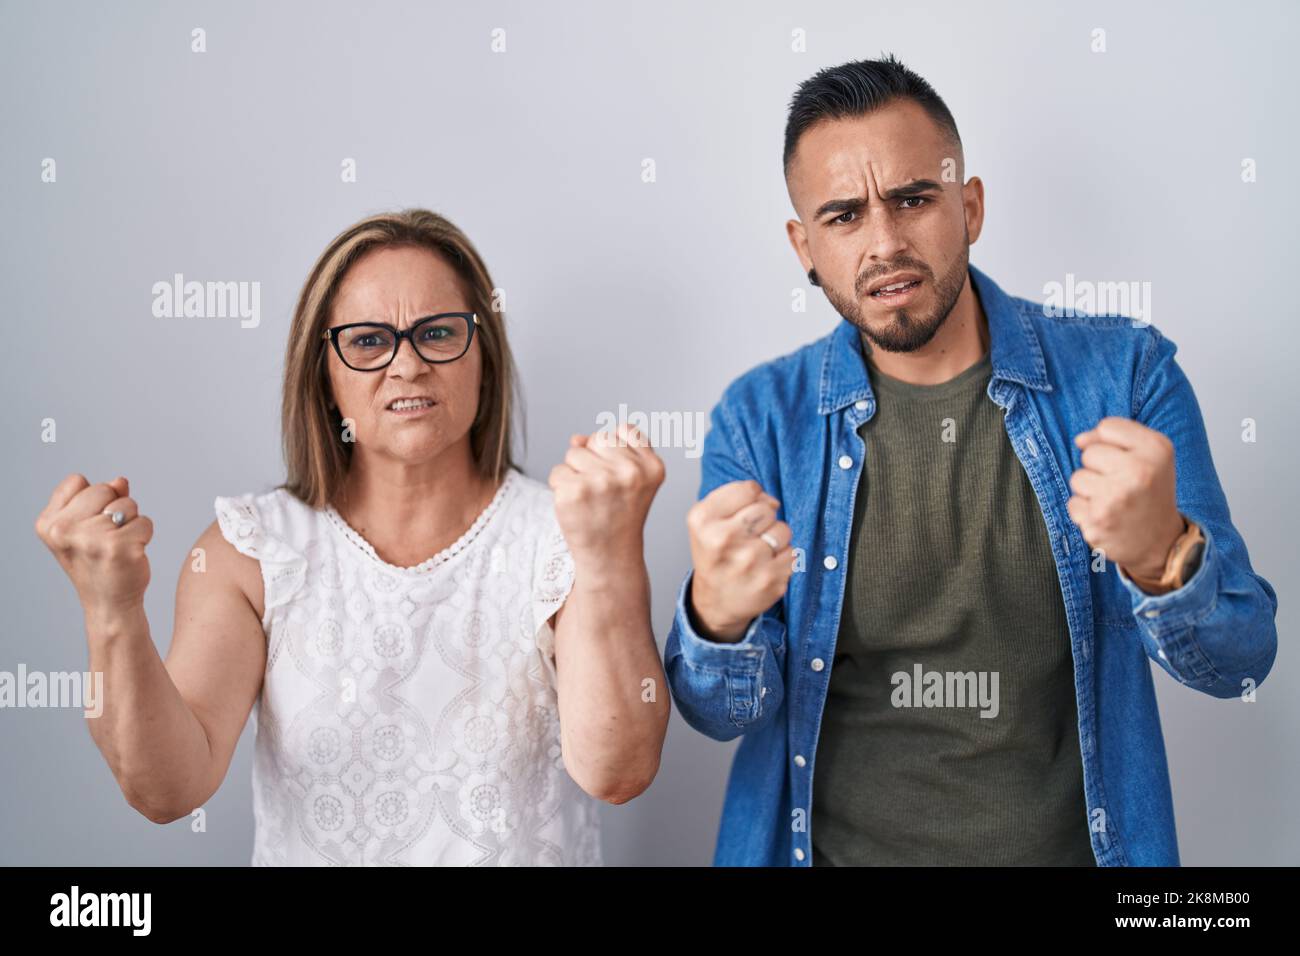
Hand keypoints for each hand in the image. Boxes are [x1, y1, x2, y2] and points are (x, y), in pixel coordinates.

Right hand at [35, 474, 153, 616]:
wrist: (109, 602)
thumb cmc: (98, 561)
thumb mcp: (86, 527)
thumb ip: (100, 499)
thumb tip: (121, 481)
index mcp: (48, 524)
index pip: (77, 481)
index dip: (92, 498)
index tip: (88, 524)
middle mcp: (64, 530)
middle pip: (104, 488)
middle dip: (114, 507)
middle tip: (106, 538)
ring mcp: (91, 538)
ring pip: (128, 504)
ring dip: (131, 522)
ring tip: (118, 546)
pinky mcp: (119, 547)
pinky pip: (145, 521)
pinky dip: (144, 534)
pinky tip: (131, 554)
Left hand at [548, 423, 664, 572]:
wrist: (610, 556)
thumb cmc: (619, 515)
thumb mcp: (632, 479)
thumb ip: (612, 449)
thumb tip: (576, 438)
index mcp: (652, 466)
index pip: (623, 430)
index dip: (615, 451)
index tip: (621, 479)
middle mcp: (630, 472)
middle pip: (598, 438)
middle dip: (595, 459)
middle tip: (603, 491)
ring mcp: (602, 481)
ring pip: (574, 452)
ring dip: (575, 473)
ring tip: (590, 498)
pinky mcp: (574, 491)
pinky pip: (557, 472)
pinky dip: (560, 487)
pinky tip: (576, 506)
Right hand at [686, 479, 792, 640]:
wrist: (716, 601)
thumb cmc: (715, 554)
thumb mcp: (706, 519)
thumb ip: (735, 496)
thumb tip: (772, 501)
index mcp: (704, 520)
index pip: (749, 489)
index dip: (751, 498)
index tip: (742, 513)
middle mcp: (723, 539)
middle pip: (767, 508)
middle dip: (764, 518)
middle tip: (750, 535)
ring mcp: (749, 562)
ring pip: (784, 530)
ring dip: (776, 538)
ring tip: (758, 552)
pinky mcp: (770, 580)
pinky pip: (792, 552)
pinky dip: (782, 557)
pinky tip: (766, 566)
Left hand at [1068, 417, 1184, 579]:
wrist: (1162, 543)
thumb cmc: (1150, 492)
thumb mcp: (1149, 455)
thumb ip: (1116, 436)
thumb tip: (1079, 440)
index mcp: (1156, 449)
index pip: (1107, 427)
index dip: (1111, 444)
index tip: (1127, 461)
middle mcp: (1139, 470)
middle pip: (1089, 453)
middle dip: (1099, 468)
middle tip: (1122, 485)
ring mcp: (1116, 496)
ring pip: (1077, 478)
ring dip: (1090, 490)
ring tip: (1114, 501)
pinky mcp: (1098, 519)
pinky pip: (1073, 503)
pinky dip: (1085, 512)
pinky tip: (1107, 517)